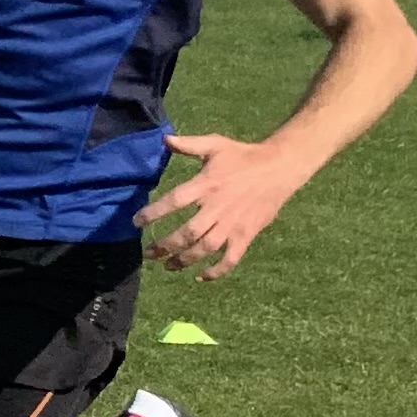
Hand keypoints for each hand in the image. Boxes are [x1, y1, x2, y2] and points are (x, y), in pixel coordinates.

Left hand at [133, 132, 296, 279]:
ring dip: (184, 261)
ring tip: (167, 266)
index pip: (174, 201)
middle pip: (187, 233)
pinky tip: (200, 277)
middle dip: (165, 246)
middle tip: (149, 254)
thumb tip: (164, 139)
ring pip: (204, 249)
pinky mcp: (246, 235)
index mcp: (206, 184)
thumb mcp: (215, 145)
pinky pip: (230, 259)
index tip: (136, 222)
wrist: (279, 168)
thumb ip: (189, 144)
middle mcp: (217, 207)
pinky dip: (215, 271)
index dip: (153, 213)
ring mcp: (232, 224)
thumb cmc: (243, 156)